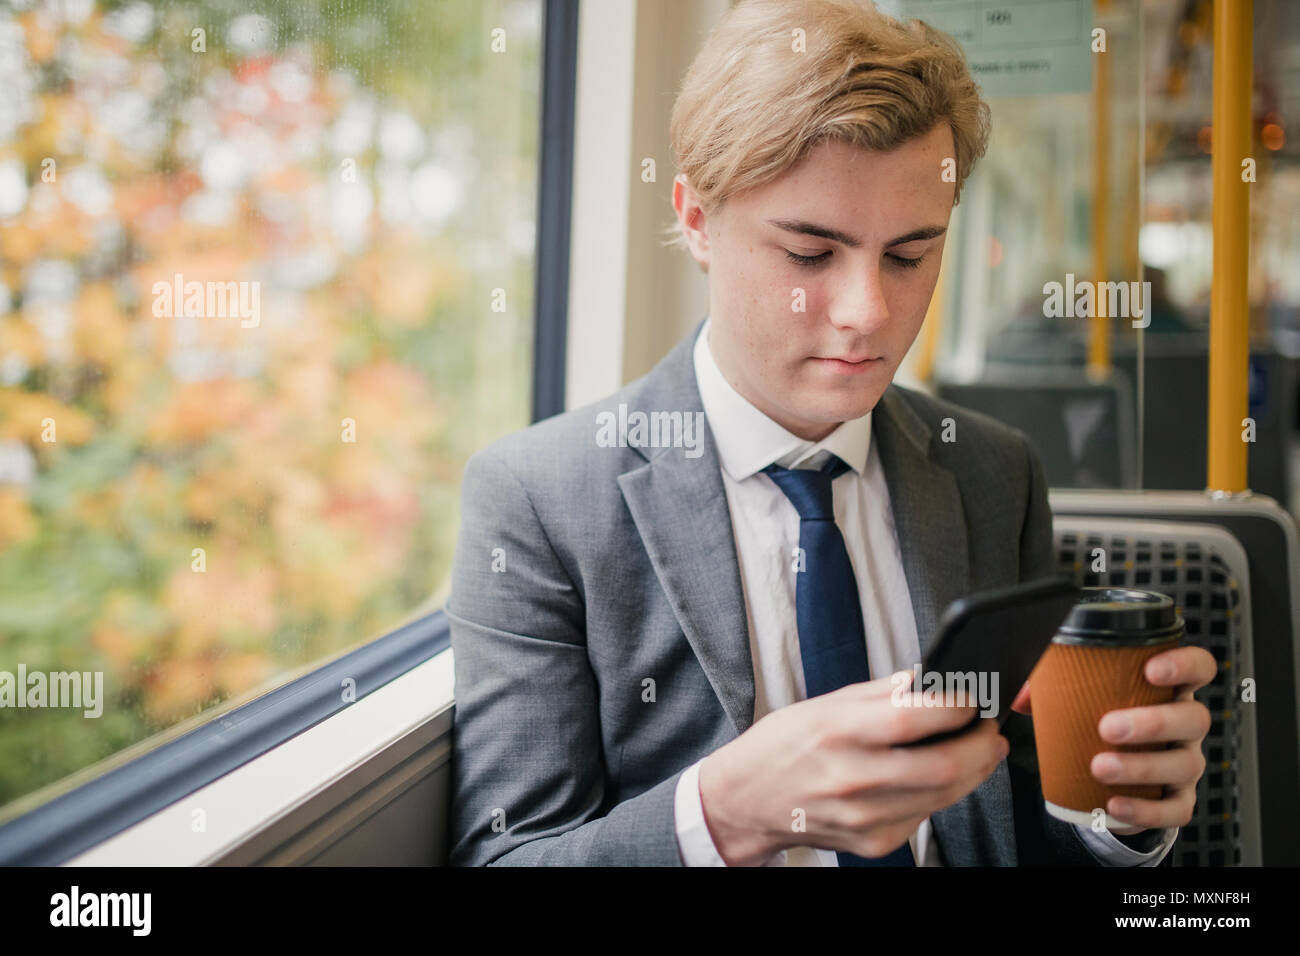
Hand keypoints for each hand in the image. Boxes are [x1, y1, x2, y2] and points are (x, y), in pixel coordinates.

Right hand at [697, 670, 1009, 865]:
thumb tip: (932, 679)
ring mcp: (865, 817)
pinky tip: (936, 776)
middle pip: (945, 765)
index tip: (974, 695)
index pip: (914, 717)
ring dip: (975, 768)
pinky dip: (941, 793)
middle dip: (982, 743)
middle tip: (990, 726)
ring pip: (946, 795)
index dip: (958, 705)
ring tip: (980, 747)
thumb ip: (881, 693)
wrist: (745, 802)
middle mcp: (852, 778)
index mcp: (837, 732)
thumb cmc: (781, 747)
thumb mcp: (822, 705)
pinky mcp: (874, 843)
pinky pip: (926, 815)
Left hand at [1011, 645, 1215, 831]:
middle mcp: (1185, 724)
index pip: (1198, 668)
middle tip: (1107, 727)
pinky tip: (1114, 804)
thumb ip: (1050, 684)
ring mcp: (1186, 762)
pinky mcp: (1179, 799)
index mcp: (1169, 689)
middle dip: (1153, 722)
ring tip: (1100, 767)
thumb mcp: (1079, 694)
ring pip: (1184, 764)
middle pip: (1193, 718)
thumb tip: (1017, 696)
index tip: (1151, 669)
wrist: (1108, 771)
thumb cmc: (1097, 718)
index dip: (1184, 665)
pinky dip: (1146, 809)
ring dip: (1142, 767)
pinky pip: (1175, 808)